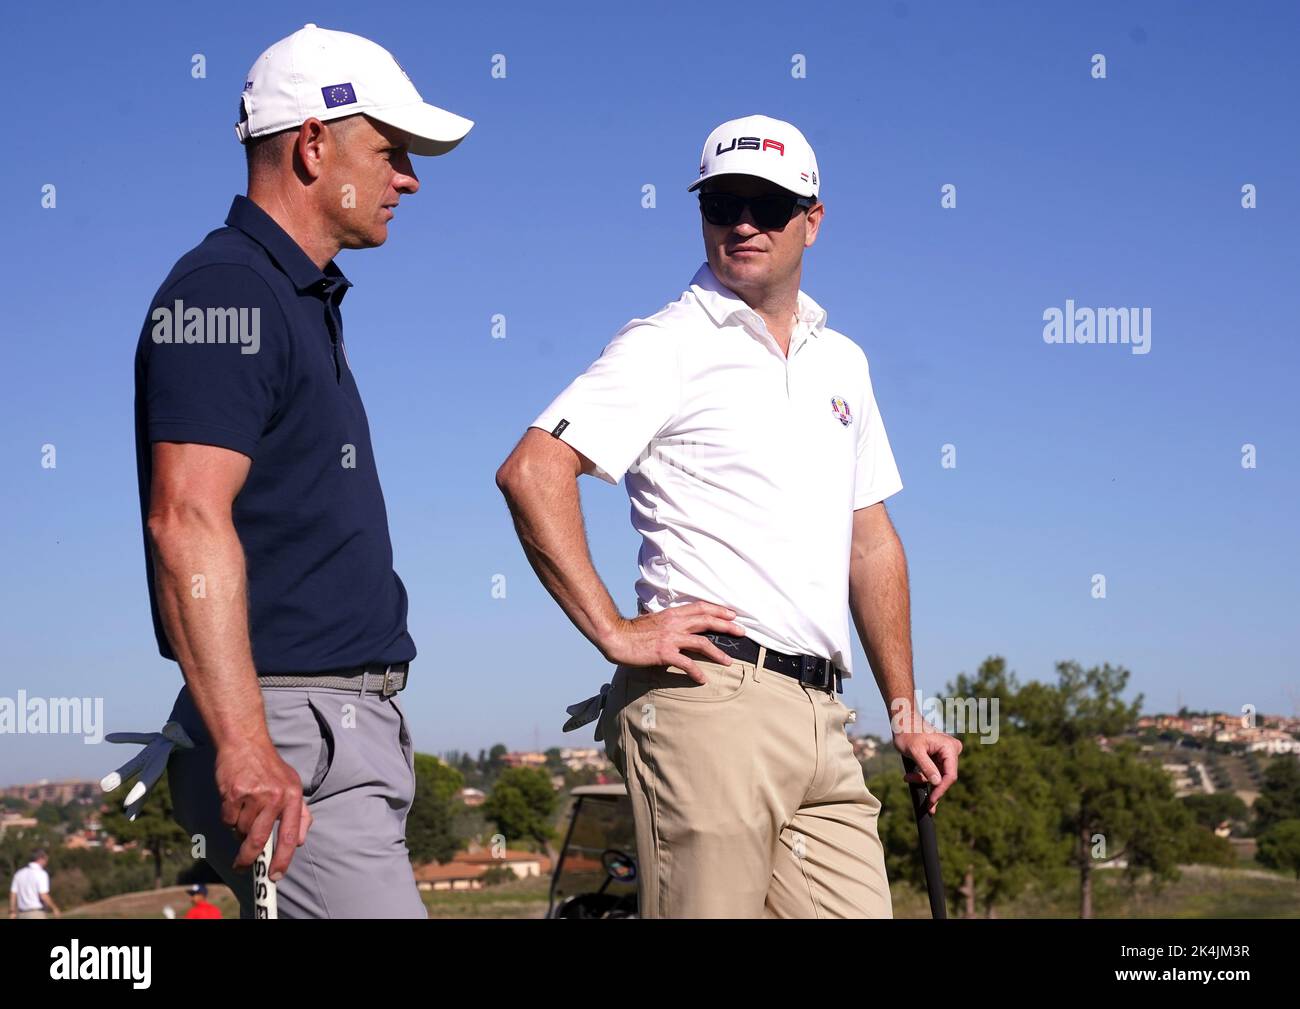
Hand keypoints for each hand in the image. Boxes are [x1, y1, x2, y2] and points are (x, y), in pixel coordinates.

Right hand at [215, 737, 312, 880]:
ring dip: (239, 829)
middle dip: (249, 859)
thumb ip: (300, 813)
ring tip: (243, 811)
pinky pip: (228, 820)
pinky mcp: (233, 793)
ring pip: (241, 830)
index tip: (275, 876)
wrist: (246, 743)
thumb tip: (299, 841)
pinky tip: (234, 801)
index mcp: (293, 797)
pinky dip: (229, 817)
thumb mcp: (293, 784)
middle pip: (259, 840)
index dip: (283, 860)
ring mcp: (254, 795)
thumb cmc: (269, 767)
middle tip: (243, 867)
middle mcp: (275, 797)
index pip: (290, 836)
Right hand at [600, 601, 746, 684]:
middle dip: (727, 626)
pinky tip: (703, 680)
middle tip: (742, 631)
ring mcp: (671, 638)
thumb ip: (668, 620)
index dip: (719, 610)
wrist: (617, 637)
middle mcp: (675, 624)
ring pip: (702, 643)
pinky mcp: (665, 653)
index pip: (701, 607)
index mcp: (673, 613)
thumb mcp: (654, 619)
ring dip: (718, 653)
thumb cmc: (633, 630)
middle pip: (707, 621)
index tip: (732, 614)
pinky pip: (686, 663)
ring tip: (729, 661)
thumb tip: (677, 622)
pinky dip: (696, 672)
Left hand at [894, 726, 961, 813]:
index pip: (950, 775)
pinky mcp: (940, 756)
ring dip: (923, 780)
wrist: (902, 720)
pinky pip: (934, 771)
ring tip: (908, 777)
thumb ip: (926, 767)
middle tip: (924, 804)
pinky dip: (923, 775)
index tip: (932, 802)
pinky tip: (911, 776)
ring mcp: (946, 753)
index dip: (941, 790)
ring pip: (938, 776)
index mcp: (949, 748)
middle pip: (945, 777)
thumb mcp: (915, 752)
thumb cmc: (907, 732)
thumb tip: (937, 783)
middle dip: (931, 787)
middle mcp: (952, 750)